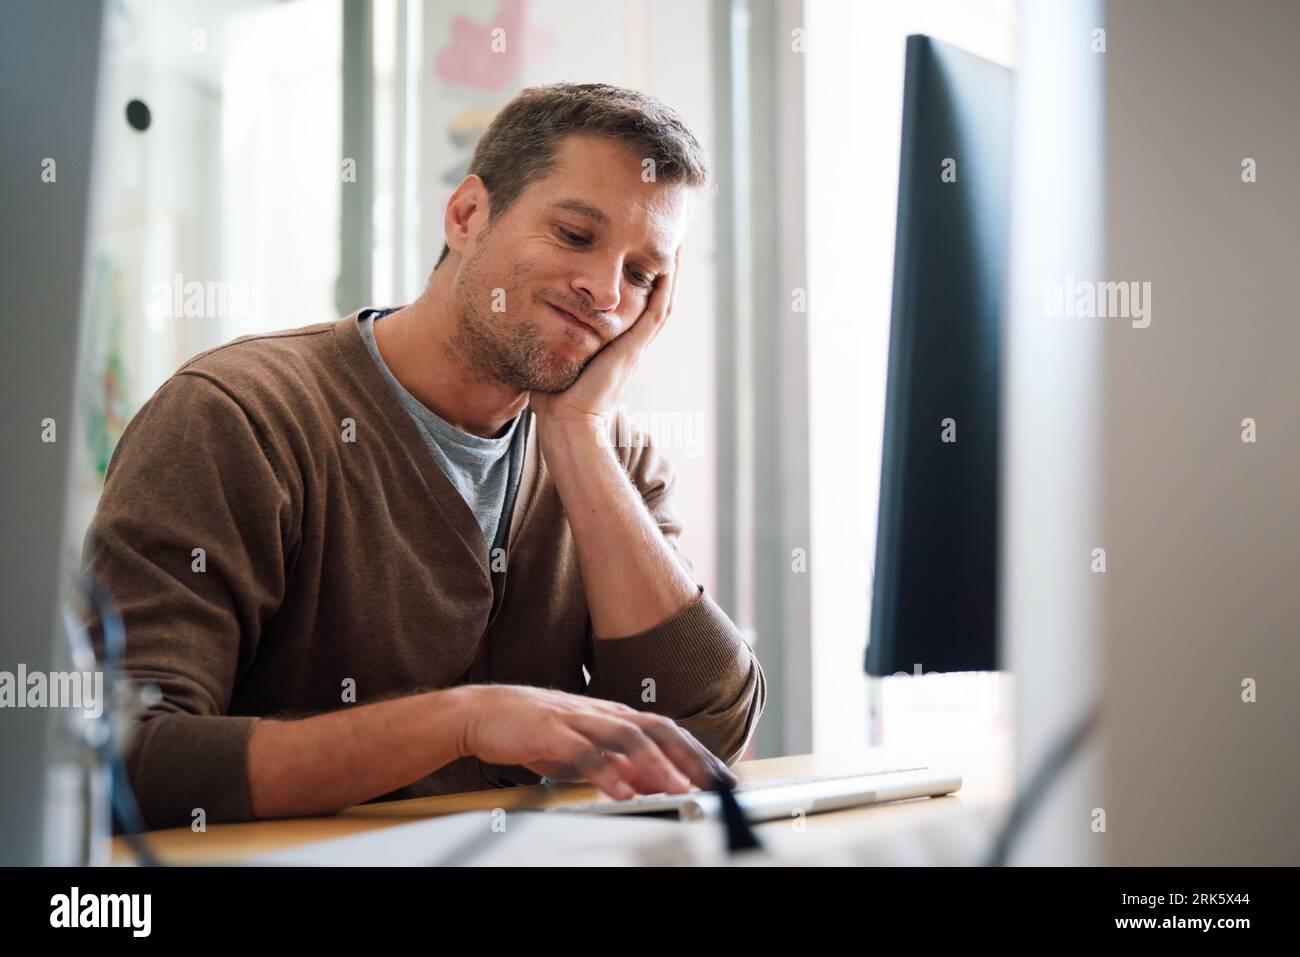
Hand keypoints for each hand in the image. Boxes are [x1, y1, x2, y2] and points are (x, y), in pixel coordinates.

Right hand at [457, 682, 737, 799]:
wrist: (483, 713)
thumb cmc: (534, 731)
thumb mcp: (583, 751)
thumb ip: (616, 765)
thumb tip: (650, 784)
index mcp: (612, 716)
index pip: (665, 730)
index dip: (695, 752)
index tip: (719, 777)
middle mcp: (602, 713)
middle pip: (656, 729)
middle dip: (688, 757)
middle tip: (712, 783)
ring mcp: (578, 719)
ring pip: (627, 737)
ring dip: (656, 765)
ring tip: (677, 789)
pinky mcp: (552, 731)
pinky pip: (584, 752)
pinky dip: (606, 771)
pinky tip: (621, 790)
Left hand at [528, 243, 682, 429]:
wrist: (566, 421)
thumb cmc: (554, 396)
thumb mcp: (556, 354)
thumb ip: (553, 336)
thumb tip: (531, 318)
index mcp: (615, 345)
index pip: (635, 305)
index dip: (642, 280)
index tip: (641, 252)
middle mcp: (631, 343)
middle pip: (655, 298)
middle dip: (663, 269)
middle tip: (669, 238)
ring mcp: (635, 345)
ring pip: (662, 300)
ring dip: (670, 272)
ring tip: (675, 241)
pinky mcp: (634, 347)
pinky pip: (657, 311)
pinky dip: (665, 288)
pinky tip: (669, 264)